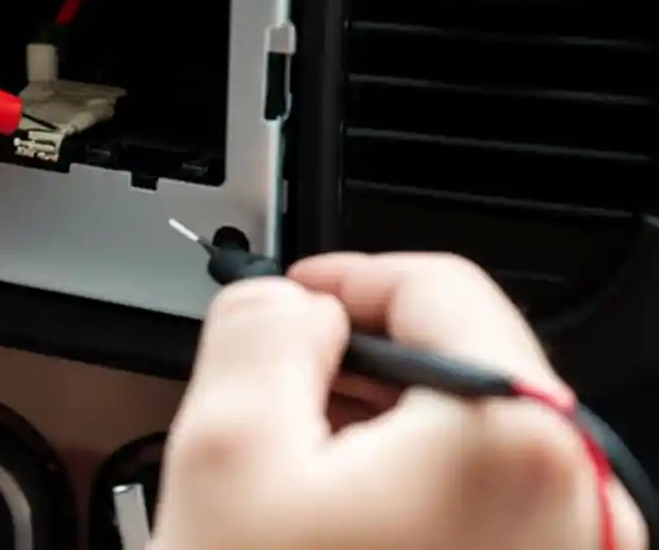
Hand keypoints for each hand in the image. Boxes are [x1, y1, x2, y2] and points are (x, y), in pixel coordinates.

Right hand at [151, 253, 646, 549]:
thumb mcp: (224, 451)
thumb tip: (294, 306)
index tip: (296, 303)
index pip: (440, 290)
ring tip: (299, 506)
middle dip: (356, 377)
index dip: (347, 281)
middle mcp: (579, 508)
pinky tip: (341, 549)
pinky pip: (483, 519)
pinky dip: (410, 508)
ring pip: (467, 451)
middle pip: (461, 374)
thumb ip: (261, 329)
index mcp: (514, 443)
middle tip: (274, 410)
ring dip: (377, 447)